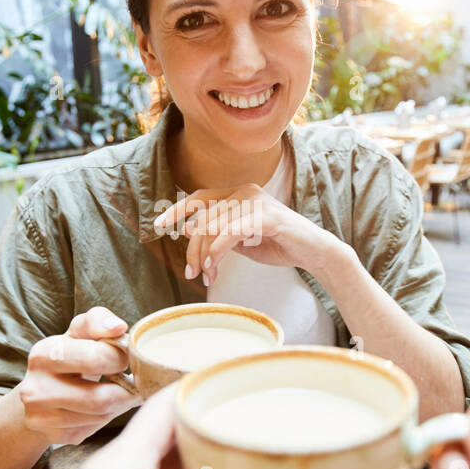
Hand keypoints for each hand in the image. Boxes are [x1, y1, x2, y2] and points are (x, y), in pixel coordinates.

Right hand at [19, 306, 142, 445]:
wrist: (44, 387)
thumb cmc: (71, 353)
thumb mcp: (80, 331)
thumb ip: (98, 321)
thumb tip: (118, 327)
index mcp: (43, 355)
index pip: (96, 359)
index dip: (121, 358)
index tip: (127, 357)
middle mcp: (35, 389)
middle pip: (100, 398)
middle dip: (126, 390)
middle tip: (135, 382)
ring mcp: (41, 416)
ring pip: (100, 416)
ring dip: (120, 404)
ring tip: (123, 392)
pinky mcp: (53, 435)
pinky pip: (93, 430)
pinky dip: (107, 418)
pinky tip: (106, 406)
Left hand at [154, 184, 344, 285]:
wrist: (311, 251)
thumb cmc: (276, 244)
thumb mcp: (239, 240)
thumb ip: (217, 233)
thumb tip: (186, 230)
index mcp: (237, 194)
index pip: (199, 198)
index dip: (177, 210)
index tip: (158, 225)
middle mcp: (244, 191)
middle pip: (203, 219)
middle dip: (193, 250)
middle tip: (193, 274)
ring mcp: (256, 201)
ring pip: (213, 228)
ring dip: (205, 256)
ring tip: (208, 276)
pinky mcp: (266, 216)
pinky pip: (231, 233)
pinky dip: (218, 251)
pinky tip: (214, 267)